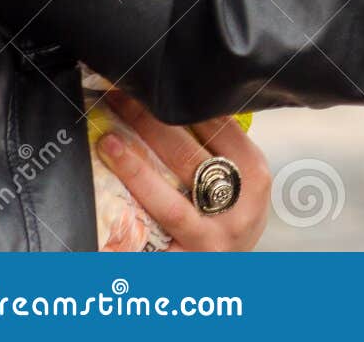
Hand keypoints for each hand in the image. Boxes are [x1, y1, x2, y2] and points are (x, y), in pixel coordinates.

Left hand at [96, 92, 270, 251]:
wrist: (228, 282)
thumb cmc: (228, 226)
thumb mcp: (240, 189)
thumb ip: (220, 156)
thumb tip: (175, 109)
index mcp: (256, 178)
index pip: (222, 128)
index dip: (185, 103)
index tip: (155, 83)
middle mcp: (240, 207)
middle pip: (189, 155)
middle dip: (150, 123)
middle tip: (120, 97)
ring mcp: (212, 238)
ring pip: (168, 196)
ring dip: (133, 164)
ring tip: (107, 138)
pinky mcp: (184, 263)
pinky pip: (150, 235)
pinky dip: (128, 210)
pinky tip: (107, 190)